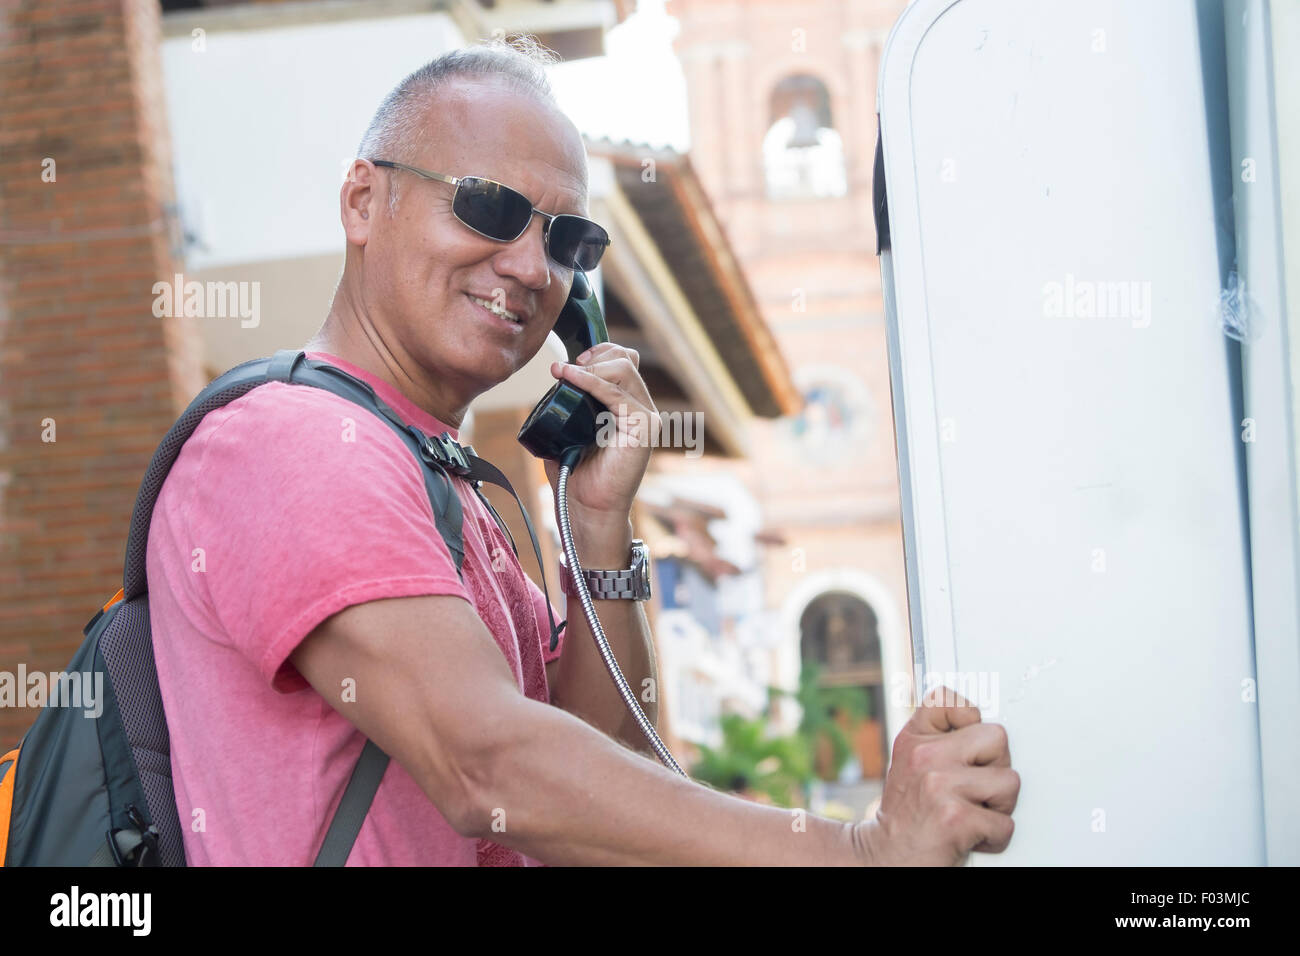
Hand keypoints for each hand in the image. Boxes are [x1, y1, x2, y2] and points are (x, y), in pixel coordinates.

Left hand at [543, 342, 656, 538]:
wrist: (587, 508)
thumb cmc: (576, 473)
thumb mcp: (569, 429)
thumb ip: (568, 404)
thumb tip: (554, 378)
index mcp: (627, 407)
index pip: (623, 362)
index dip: (596, 354)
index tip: (568, 365)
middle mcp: (641, 409)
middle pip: (626, 359)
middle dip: (594, 355)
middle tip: (565, 369)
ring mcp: (646, 418)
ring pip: (625, 369)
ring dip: (591, 366)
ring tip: (565, 373)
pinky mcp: (643, 428)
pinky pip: (617, 394)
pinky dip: (591, 381)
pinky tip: (571, 377)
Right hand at [854, 685, 1018, 865]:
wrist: (887, 856)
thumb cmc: (906, 815)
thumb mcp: (909, 763)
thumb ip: (937, 739)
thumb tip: (980, 723)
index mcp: (915, 739)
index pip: (950, 700)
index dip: (969, 719)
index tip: (967, 744)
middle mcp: (926, 756)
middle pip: (997, 737)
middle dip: (996, 766)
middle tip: (975, 788)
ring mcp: (941, 785)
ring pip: (1009, 782)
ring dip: (999, 806)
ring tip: (973, 813)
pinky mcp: (956, 818)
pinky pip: (1005, 823)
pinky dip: (993, 837)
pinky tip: (970, 835)